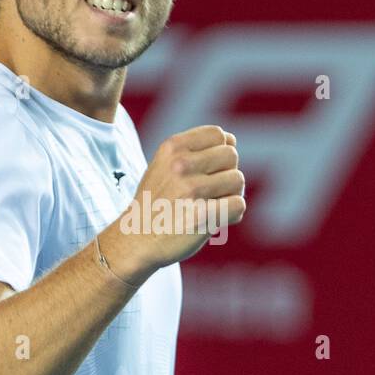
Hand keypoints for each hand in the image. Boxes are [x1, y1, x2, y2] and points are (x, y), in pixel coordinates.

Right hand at [100, 125, 244, 281]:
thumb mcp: (164, 164)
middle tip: (212, 191)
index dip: (221, 152)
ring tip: (213, 205)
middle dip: (227, 173)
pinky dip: (233, 214)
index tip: (210, 170)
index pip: (219, 135)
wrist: (136, 240)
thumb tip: (232, 140)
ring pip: (238, 180)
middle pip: (231, 156)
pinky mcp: (202, 216)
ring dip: (231, 194)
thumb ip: (194, 150)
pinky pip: (238, 204)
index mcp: (172, 148)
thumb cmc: (157, 202)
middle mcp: (180, 165)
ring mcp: (191, 190)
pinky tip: (217, 219)